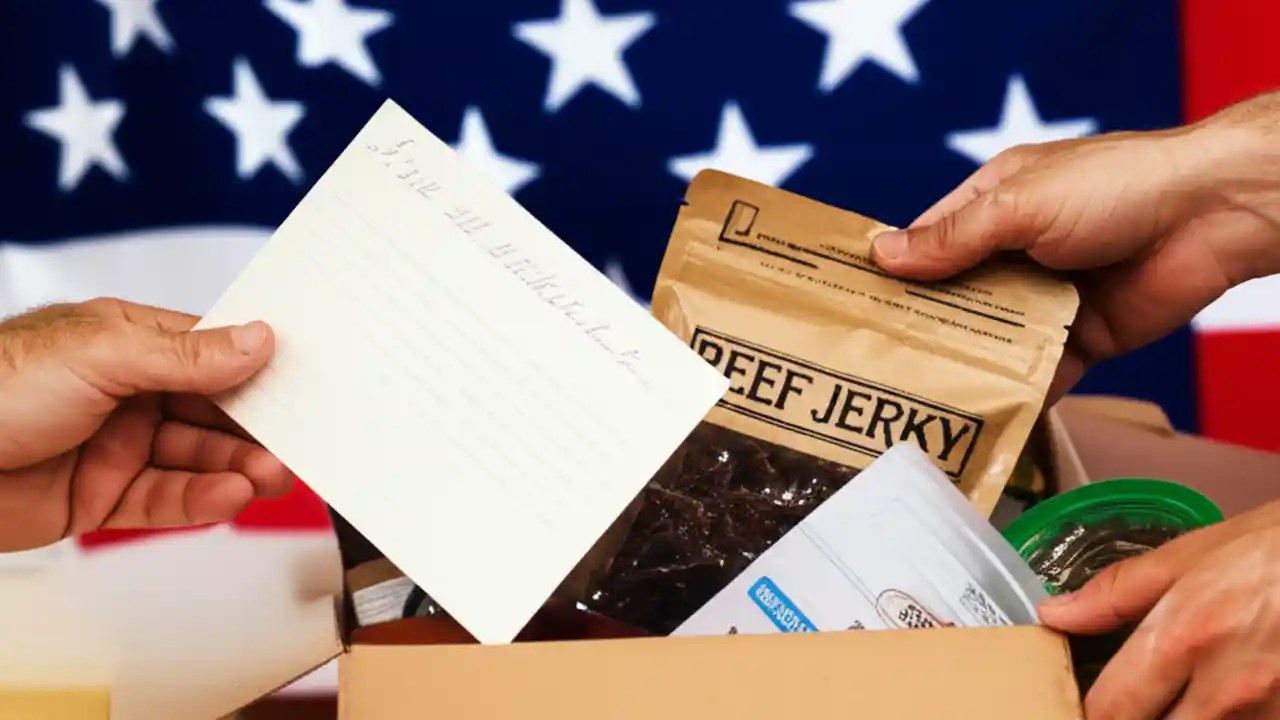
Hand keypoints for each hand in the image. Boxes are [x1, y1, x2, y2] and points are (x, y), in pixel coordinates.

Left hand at [0, 298, 292, 551]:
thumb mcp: (102, 355)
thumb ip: (186, 355)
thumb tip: (257, 338)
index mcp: (127, 342)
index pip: (211, 354)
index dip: (256, 371)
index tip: (300, 387)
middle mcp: (127, 393)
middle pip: (211, 412)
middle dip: (254, 429)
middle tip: (294, 445)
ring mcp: (116, 446)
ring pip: (195, 459)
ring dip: (237, 468)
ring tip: (270, 477)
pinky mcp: (100, 498)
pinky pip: (164, 501)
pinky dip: (201, 501)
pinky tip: (229, 496)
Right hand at [871, 92, 1279, 399]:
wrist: (1213, 217)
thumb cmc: (1116, 185)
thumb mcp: (1019, 204)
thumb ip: (953, 239)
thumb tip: (883, 255)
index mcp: (996, 203)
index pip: (930, 241)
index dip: (894, 271)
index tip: (852, 305)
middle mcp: (1017, 250)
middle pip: (956, 297)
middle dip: (923, 327)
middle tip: (873, 364)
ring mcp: (1050, 296)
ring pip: (993, 339)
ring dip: (965, 363)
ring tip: (914, 398)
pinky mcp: (1083, 338)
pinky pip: (1040, 372)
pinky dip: (1018, 394)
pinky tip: (982, 418)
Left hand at [1039, 502, 1279, 718]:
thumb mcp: (1195, 554)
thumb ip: (1119, 593)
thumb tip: (1055, 615)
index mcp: (1184, 639)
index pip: (1109, 710)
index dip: (1086, 715)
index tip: (1080, 706)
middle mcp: (1226, 691)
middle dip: (1135, 719)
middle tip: (1137, 699)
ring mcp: (1271, 712)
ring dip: (1191, 719)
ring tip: (1186, 698)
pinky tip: (1228, 702)